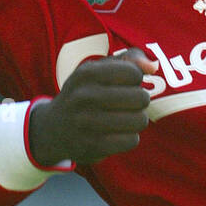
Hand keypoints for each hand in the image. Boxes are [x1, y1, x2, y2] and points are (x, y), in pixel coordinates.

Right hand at [28, 48, 157, 166]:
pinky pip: (131, 140)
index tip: (125, 84)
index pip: (134, 73)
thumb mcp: (98, 70)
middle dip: (140, 101)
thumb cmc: (84, 94)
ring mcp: (86, 122)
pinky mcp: (92, 146)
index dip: (136, 80)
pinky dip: (130, 137)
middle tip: (129, 104)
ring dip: (137, 120)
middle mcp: (84, 96)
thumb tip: (152, 67)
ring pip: (139, 120)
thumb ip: (129, 60)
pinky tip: (118, 134)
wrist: (52, 129)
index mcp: (87, 73)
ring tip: (125, 119)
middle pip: (141, 98)